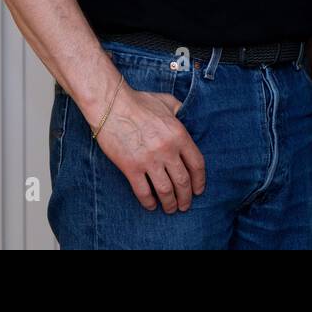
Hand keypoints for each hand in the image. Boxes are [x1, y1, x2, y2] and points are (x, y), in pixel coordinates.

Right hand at [94, 84, 205, 213]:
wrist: (111, 105)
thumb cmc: (139, 102)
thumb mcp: (168, 102)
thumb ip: (182, 112)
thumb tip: (189, 117)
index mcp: (180, 135)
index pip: (197, 164)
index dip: (200, 181)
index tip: (199, 190)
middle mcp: (167, 150)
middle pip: (183, 181)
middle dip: (186, 197)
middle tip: (185, 206)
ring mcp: (149, 160)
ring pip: (165, 190)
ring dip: (170, 203)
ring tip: (171, 209)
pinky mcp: (131, 168)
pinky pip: (143, 192)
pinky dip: (149, 202)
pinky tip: (151, 206)